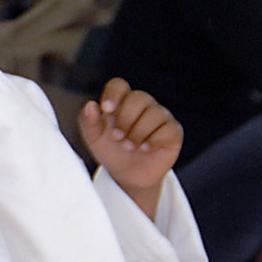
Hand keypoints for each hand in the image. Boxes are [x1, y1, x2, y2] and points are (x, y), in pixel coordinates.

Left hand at [78, 78, 182, 217]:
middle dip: (125, 119)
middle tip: (118, 137)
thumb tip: (91, 105)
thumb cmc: (111, 152)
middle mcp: (142, 105)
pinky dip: (154, 140)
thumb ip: (88, 121)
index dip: (114, 94)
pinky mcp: (173, 132)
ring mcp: (160, 117)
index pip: (119, 85)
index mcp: (121, 102)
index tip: (107, 110)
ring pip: (155, 113)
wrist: (127, 176)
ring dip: (138, 133)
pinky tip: (145, 148)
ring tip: (130, 146)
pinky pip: (168, 129)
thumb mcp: (94, 138)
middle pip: (138, 97)